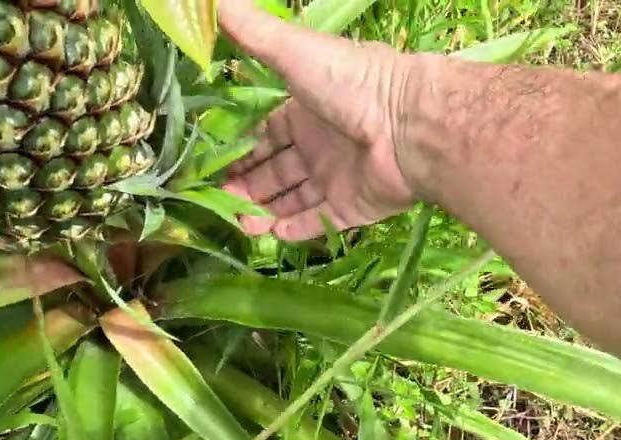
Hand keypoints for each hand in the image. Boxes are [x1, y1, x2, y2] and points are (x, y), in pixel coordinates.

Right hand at [219, 0, 417, 240]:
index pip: (267, 134)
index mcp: (307, 111)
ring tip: (238, 222)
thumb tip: (210, 0)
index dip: (241, 149)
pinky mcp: (353, 208)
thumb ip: (253, 31)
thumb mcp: (295, 51)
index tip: (213, 164)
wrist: (410, 124)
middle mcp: (321, 145)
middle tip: (220, 198)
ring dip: (264, 211)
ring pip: (293, 199)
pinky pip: (319, 222)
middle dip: (247, 185)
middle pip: (276, 170)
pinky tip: (268, 235)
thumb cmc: (352, 84)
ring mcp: (338, 178)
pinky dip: (294, 230)